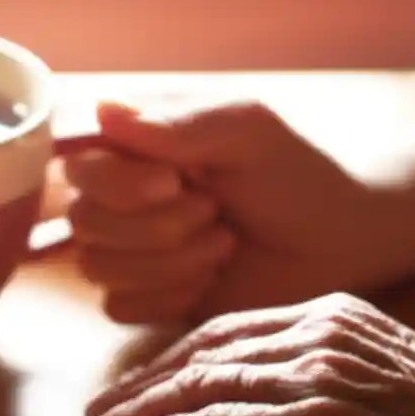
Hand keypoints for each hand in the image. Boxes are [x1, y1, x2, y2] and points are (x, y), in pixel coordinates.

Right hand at [63, 102, 400, 322]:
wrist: (337, 243)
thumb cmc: (296, 175)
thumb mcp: (246, 131)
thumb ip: (176, 124)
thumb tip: (102, 109)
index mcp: (135, 145)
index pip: (76, 163)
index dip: (116, 183)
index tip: (173, 180)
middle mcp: (120, 197)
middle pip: (82, 220)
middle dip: (157, 226)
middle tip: (215, 214)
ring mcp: (130, 250)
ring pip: (96, 267)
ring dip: (169, 261)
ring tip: (222, 244)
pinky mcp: (147, 298)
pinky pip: (118, 306)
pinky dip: (168, 296)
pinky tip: (209, 280)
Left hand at [79, 293, 414, 415]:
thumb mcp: (385, 397)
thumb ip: (327, 390)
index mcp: (336, 317)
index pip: (228, 332)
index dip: (172, 363)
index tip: (134, 391)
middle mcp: (319, 332)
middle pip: (200, 352)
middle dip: (139, 386)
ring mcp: (316, 372)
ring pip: (196, 385)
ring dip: (135, 415)